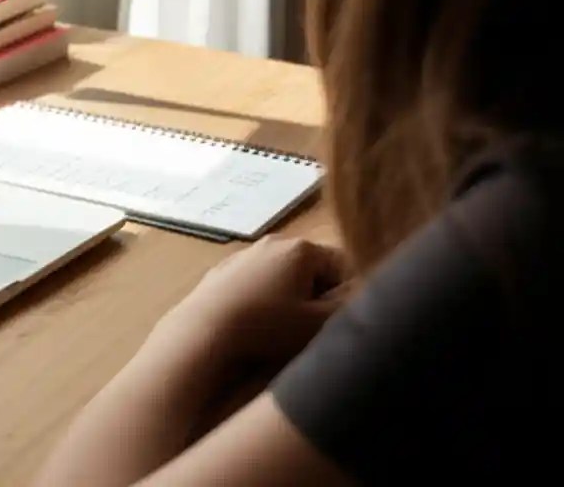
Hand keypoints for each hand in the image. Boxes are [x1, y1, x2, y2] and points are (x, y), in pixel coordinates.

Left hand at [156, 237, 352, 365]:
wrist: (204, 330)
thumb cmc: (267, 327)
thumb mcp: (319, 324)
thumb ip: (351, 305)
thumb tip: (368, 292)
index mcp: (302, 249)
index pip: (344, 265)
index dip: (351, 294)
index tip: (342, 319)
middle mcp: (273, 242)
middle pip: (314, 268)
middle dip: (320, 295)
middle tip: (314, 327)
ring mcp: (245, 255)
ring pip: (284, 275)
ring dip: (292, 298)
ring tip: (283, 328)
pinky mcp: (223, 271)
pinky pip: (257, 283)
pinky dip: (264, 299)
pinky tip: (257, 323)